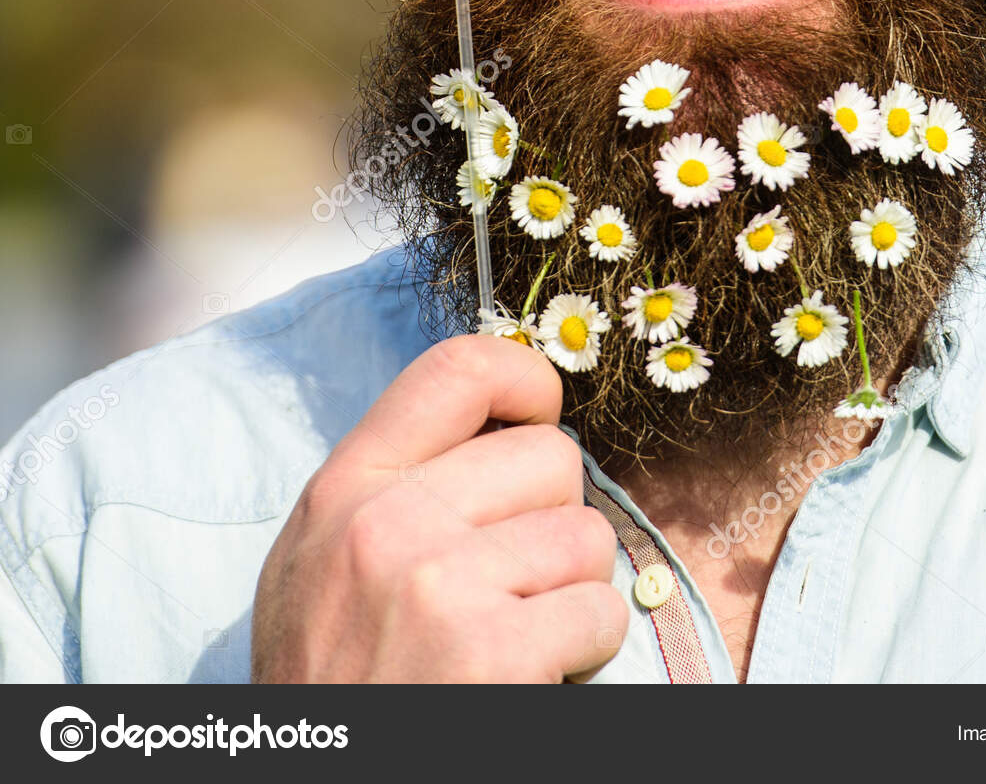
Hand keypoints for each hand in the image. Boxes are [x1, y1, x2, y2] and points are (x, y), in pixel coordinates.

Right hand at [250, 333, 626, 681]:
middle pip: (550, 456)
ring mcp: (440, 588)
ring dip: (572, 590)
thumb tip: (500, 423)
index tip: (541, 414)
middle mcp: (387, 526)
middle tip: (513, 578)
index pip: (458, 369)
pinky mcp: (494, 655)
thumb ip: (393, 484)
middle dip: (553, 517)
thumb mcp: (320, 561)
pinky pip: (599, 613)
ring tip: (517, 631)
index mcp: (345, 489)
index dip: (526, 378)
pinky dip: (584, 650)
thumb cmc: (331, 682)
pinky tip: (530, 676)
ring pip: (587, 535)